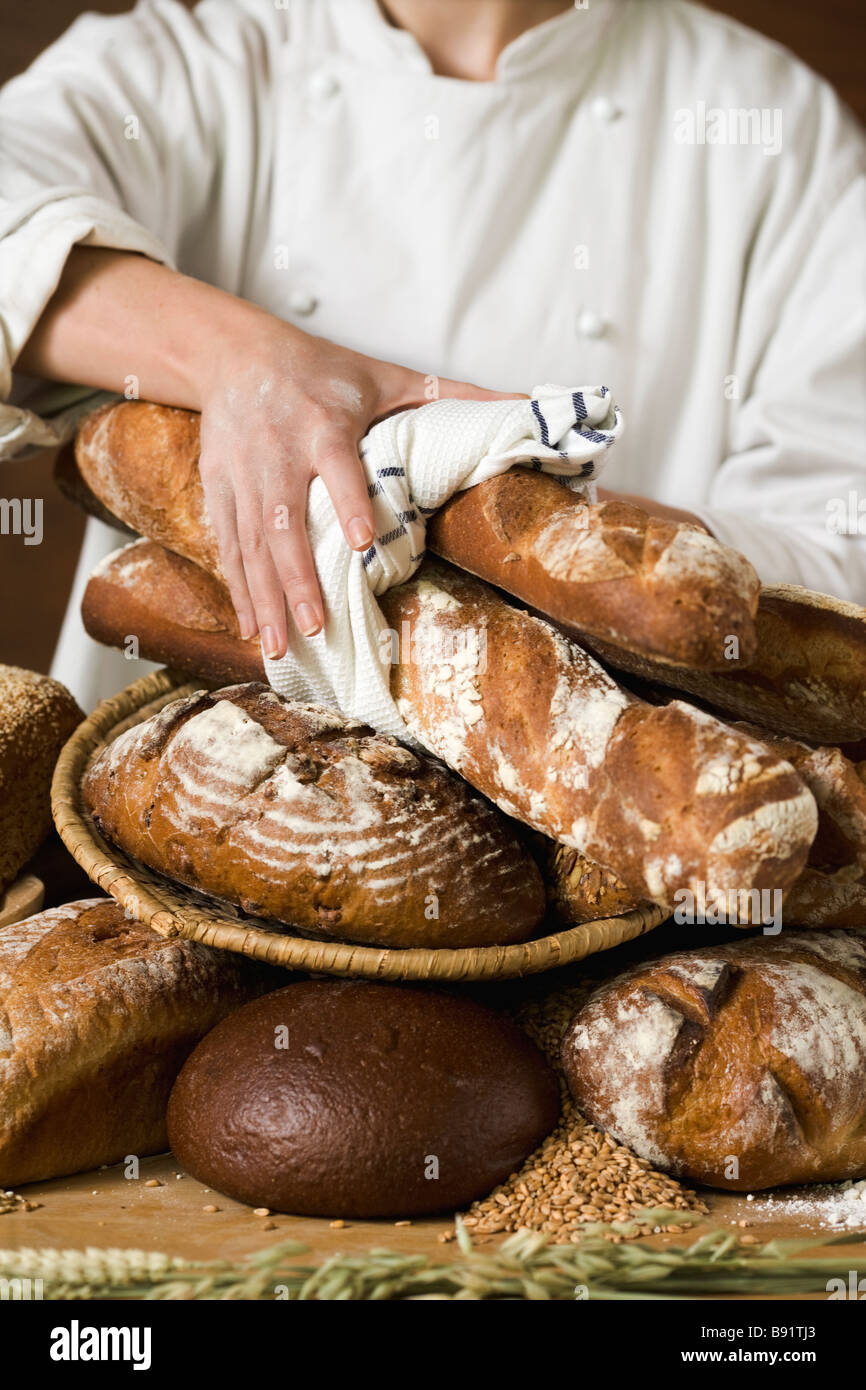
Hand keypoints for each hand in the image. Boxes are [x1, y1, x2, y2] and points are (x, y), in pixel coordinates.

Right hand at [198, 322, 517, 657]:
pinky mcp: (218, 487)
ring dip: (266, 596)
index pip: (337, 466)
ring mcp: (243, 473)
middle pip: (285, 521)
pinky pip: (227, 544)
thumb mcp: (386, 375)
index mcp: (324, 422)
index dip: (349, 501)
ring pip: (252, 542)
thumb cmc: (321, 370)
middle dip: (298, 578)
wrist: (235, 353)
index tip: (364, 543)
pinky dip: (238, 587)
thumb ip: (452, 395)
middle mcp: (278, 451)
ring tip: (281, 645)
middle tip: (316, 627)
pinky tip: (253, 626)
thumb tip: (527, 401)